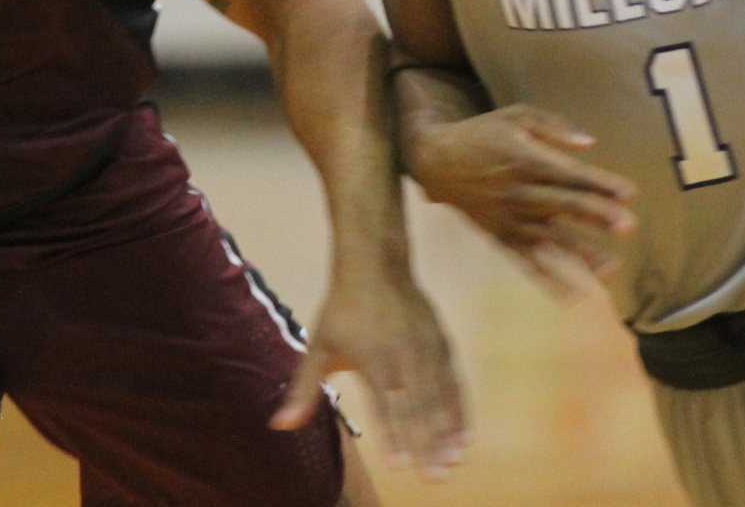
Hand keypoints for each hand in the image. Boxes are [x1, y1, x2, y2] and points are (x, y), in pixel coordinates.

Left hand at [270, 271, 465, 480]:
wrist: (376, 265)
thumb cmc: (342, 310)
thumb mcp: (318, 347)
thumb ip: (303, 390)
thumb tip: (279, 426)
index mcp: (374, 360)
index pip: (385, 406)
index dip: (394, 436)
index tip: (402, 466)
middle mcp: (405, 357)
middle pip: (419, 408)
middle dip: (429, 446)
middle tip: (436, 479)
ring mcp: (427, 351)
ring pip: (441, 398)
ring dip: (448, 433)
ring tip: (454, 463)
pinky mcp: (442, 345)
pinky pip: (454, 384)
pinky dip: (461, 412)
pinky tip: (465, 438)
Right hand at [405, 104, 638, 293]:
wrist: (436, 162)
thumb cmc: (481, 134)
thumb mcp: (515, 116)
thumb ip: (552, 126)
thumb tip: (589, 143)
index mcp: (525, 161)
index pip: (569, 175)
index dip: (600, 184)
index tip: (629, 193)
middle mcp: (519, 192)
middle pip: (563, 206)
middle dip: (597, 216)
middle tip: (629, 227)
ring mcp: (509, 218)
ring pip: (549, 239)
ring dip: (581, 254)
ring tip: (613, 267)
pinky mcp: (499, 236)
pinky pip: (525, 261)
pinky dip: (547, 280)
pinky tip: (571, 296)